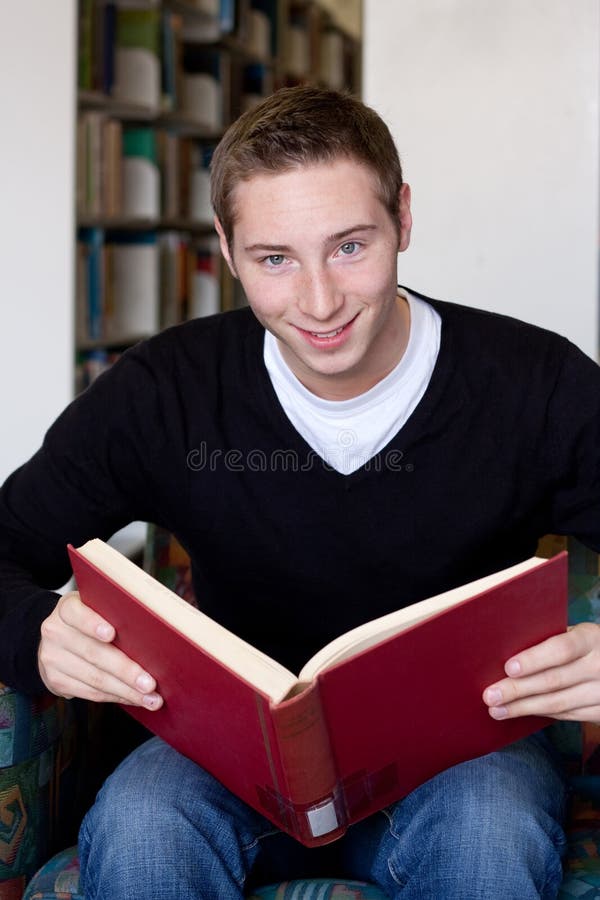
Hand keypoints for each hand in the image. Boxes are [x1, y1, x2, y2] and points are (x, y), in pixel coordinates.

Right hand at [38, 590, 162, 709]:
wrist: (60, 639)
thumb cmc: (92, 619)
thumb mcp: (98, 607)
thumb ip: (116, 612)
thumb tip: (154, 629)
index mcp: (67, 608)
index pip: (77, 613)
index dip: (93, 623)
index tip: (112, 634)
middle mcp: (55, 631)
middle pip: (93, 653)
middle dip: (125, 671)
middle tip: (150, 683)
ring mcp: (51, 658)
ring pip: (94, 678)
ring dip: (125, 691)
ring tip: (150, 698)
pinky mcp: (55, 680)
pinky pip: (90, 692)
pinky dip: (115, 697)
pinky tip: (133, 698)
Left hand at [483, 622, 599, 724]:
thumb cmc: (584, 645)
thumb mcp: (575, 634)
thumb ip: (549, 639)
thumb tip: (505, 650)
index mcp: (590, 639)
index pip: (561, 649)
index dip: (534, 660)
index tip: (508, 668)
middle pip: (554, 680)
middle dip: (517, 690)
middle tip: (490, 695)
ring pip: (558, 703)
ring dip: (523, 708)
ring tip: (496, 710)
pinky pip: (566, 715)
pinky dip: (540, 713)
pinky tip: (520, 711)